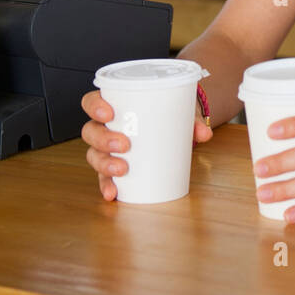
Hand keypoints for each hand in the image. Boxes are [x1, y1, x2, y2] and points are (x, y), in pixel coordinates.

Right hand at [81, 88, 213, 200]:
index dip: (94, 106)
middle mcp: (106, 126)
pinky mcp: (114, 166)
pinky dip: (107, 185)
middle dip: (103, 138)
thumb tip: (204, 133)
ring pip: (94, 154)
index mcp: (115, 104)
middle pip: (90, 131)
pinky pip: (104, 176)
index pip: (91, 101)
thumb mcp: (179, 109)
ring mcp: (107, 148)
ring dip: (105, 163)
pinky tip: (113, 193)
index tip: (108, 113)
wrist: (174, 124)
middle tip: (124, 144)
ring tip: (122, 169)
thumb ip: (192, 119)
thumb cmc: (168, 111)